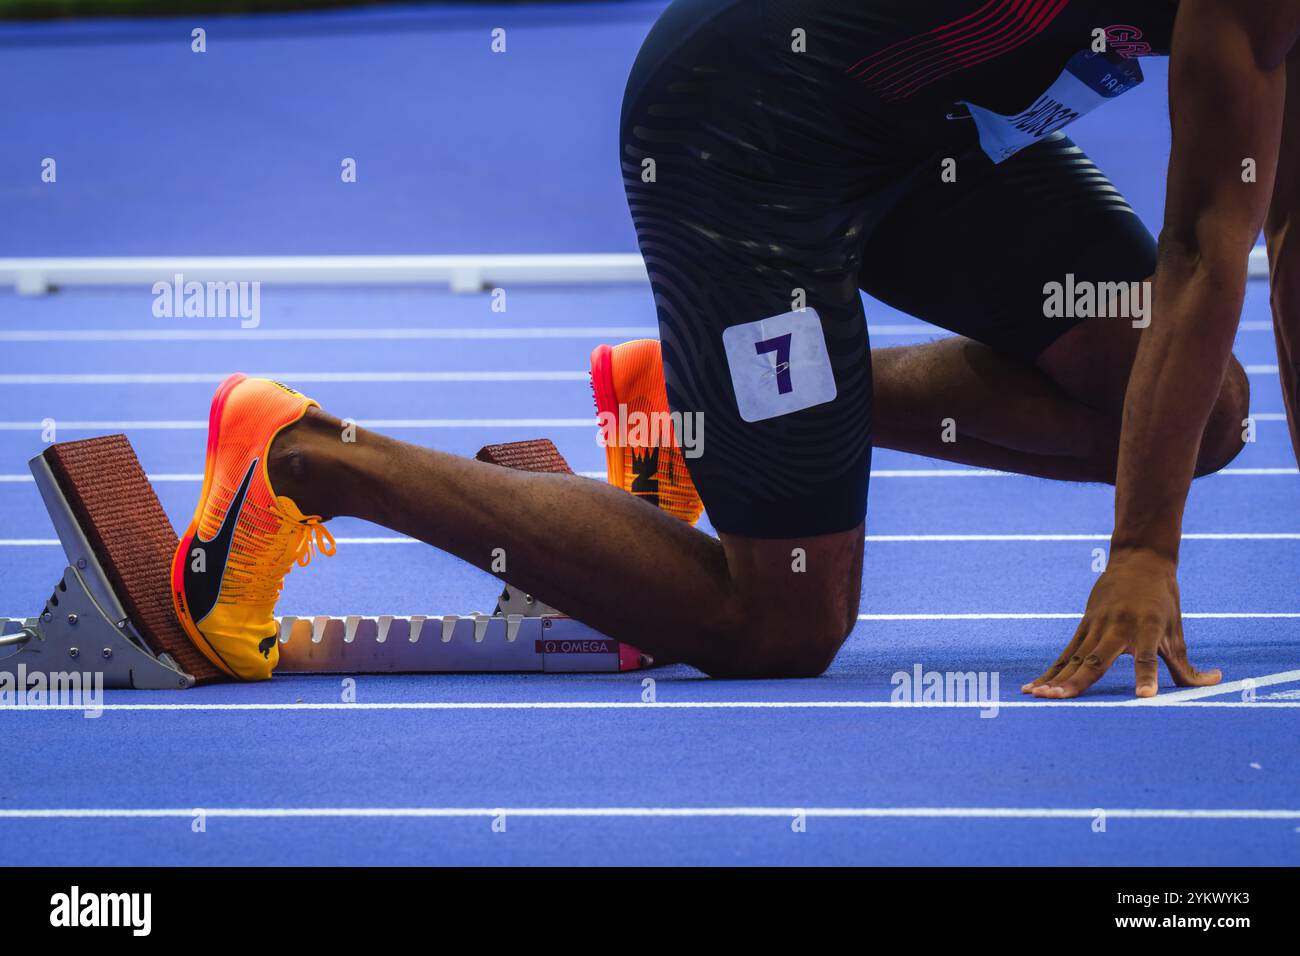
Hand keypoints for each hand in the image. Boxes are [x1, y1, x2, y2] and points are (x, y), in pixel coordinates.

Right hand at [1022, 549, 1221, 698]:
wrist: (1138, 560)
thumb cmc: (1162, 600)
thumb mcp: (1176, 632)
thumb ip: (1186, 665)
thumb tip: (1215, 683)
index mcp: (1146, 628)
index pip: (1147, 657)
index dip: (1146, 676)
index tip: (1143, 697)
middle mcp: (1118, 626)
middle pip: (1095, 659)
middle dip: (1077, 681)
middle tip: (1059, 699)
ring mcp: (1096, 625)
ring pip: (1074, 658)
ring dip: (1056, 678)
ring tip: (1039, 695)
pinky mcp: (1083, 626)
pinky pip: (1065, 653)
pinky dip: (1051, 671)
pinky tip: (1034, 686)